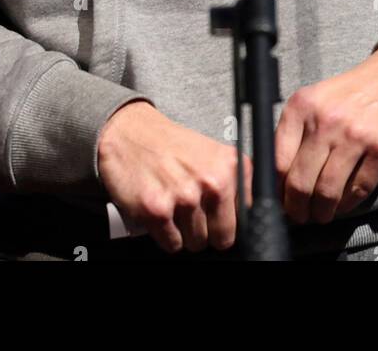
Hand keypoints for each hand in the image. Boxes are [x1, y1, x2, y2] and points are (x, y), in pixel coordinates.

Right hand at [96, 100, 253, 254]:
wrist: (130, 132)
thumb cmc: (171, 146)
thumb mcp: (212, 155)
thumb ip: (233, 184)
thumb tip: (247, 220)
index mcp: (230, 166)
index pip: (246, 218)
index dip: (230, 221)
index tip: (219, 215)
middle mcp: (211, 181)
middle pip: (222, 238)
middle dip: (207, 231)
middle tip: (192, 210)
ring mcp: (185, 196)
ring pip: (196, 243)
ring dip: (183, 231)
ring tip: (173, 204)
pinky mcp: (158, 210)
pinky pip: (172, 245)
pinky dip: (164, 234)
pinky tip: (160, 209)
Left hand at [274, 43, 377, 224]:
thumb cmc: (356, 92)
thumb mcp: (318, 99)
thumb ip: (298, 131)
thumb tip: (279, 179)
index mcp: (303, 105)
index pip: (277, 161)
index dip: (278, 190)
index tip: (281, 202)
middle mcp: (326, 119)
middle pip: (300, 182)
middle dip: (298, 208)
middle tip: (301, 217)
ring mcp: (356, 134)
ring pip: (328, 191)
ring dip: (322, 211)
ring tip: (322, 214)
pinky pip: (358, 190)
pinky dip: (349, 204)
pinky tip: (345, 203)